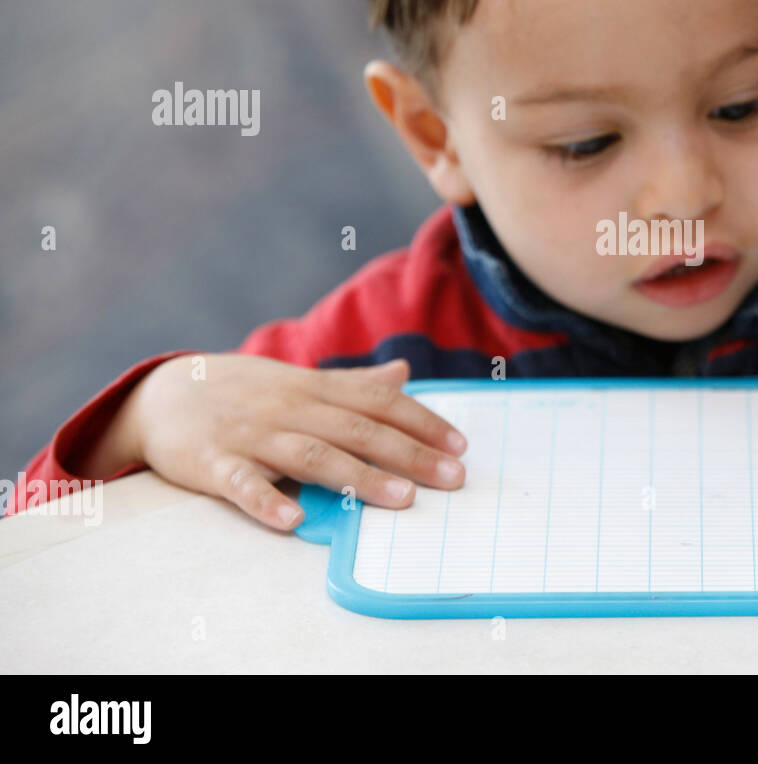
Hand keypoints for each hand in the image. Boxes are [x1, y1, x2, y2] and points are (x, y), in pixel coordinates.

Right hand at [98, 354, 466, 529]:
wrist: (160, 395)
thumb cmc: (243, 391)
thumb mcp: (299, 380)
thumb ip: (352, 382)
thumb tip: (403, 374)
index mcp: (314, 389)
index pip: (378, 402)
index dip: (422, 422)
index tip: (460, 446)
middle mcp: (290, 409)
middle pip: (359, 430)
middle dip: (410, 454)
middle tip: (453, 478)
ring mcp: (252, 435)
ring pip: (313, 455)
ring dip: (360, 477)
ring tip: (402, 499)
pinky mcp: (214, 463)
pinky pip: (243, 484)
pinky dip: (267, 500)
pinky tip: (293, 519)